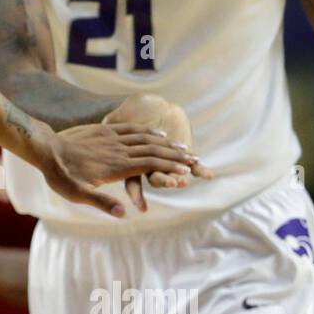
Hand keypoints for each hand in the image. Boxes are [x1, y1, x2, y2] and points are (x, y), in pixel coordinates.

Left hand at [35, 120, 197, 216]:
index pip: (150, 165)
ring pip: (145, 139)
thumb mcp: (77, 194)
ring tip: (183, 148)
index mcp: (116, 166)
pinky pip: (132, 129)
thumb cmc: (60, 175)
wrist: (45, 148)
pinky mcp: (105, 130)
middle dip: (176, 156)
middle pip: (153, 151)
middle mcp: (118, 150)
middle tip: (195, 160)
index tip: (188, 171)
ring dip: (166, 144)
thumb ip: (101, 202)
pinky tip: (157, 134)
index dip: (170, 168)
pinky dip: (148, 132)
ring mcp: (113, 138)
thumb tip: (123, 213)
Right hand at [103, 94, 213, 210]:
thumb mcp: (116, 117)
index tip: (142, 208)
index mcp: (132, 160)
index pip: (132, 181)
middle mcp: (150, 165)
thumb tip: (104, 124)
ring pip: (172, 173)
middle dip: (164, 181)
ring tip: (184, 181)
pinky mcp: (183, 156)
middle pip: (155, 176)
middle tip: (173, 184)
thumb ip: (109, 122)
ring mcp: (167, 162)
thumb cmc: (132, 111)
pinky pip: (193, 167)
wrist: (154, 105)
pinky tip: (208, 175)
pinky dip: (201, 170)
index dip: (137, 194)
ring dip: (178, 175)